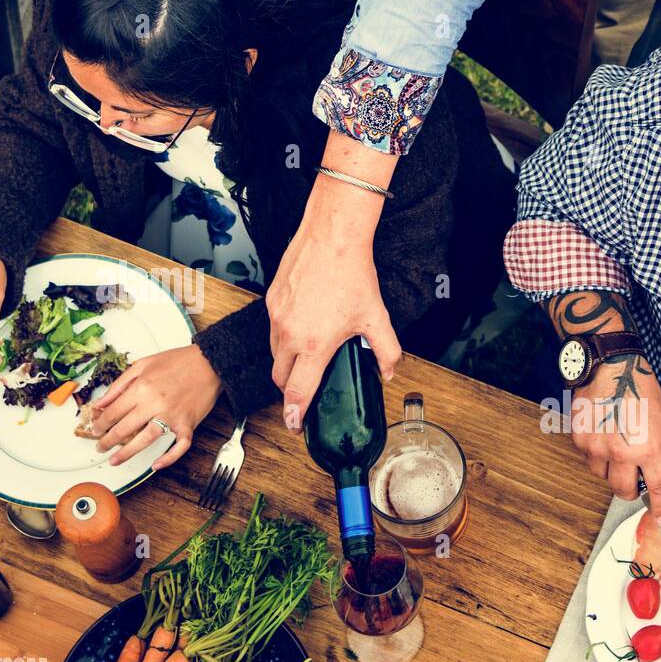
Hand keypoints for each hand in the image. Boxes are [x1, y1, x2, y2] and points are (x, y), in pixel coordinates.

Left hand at [87, 345, 222, 469]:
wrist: (210, 363)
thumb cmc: (179, 361)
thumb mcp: (143, 364)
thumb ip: (120, 383)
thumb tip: (102, 402)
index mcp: (142, 388)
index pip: (113, 411)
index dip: (101, 423)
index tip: (95, 429)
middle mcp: (155, 404)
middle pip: (124, 428)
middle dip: (108, 440)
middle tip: (101, 447)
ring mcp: (172, 416)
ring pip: (145, 440)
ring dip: (127, 453)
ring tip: (115, 461)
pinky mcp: (188, 424)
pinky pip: (179, 446)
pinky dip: (169, 458)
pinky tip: (156, 465)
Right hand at [267, 137, 401, 428]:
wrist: (331, 236)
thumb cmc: (352, 274)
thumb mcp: (376, 318)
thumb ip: (386, 351)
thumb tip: (389, 372)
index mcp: (314, 344)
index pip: (297, 391)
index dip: (295, 413)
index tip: (295, 425)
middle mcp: (289, 333)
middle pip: (280, 378)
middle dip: (291, 390)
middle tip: (304, 393)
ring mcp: (276, 317)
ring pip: (274, 354)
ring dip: (287, 364)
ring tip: (306, 361)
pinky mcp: (271, 300)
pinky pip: (272, 330)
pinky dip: (284, 338)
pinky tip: (303, 331)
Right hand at [571, 354, 660, 521]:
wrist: (610, 366)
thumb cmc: (639, 390)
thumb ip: (655, 451)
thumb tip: (648, 472)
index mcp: (648, 448)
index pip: (657, 488)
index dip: (659, 506)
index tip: (660, 518)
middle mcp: (621, 452)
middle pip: (623, 490)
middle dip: (630, 489)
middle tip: (634, 479)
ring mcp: (597, 447)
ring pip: (601, 475)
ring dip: (610, 468)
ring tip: (615, 442)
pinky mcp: (579, 438)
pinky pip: (587, 457)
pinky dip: (595, 451)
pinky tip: (602, 431)